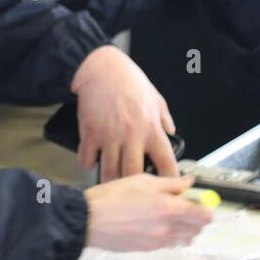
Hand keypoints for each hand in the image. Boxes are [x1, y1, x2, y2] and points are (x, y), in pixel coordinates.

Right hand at [71, 46, 179, 180]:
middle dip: (135, 188)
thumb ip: (164, 118)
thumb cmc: (128, 80)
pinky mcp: (90, 133)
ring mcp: (109, 136)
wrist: (102, 68)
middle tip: (134, 191)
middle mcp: (132, 134)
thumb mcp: (155, 98)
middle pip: (134, 175)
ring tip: (113, 184)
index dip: (170, 180)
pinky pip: (88, 159)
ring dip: (111, 182)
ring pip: (110, 172)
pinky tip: (94, 162)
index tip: (169, 188)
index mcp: (151, 128)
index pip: (166, 163)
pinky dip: (89, 164)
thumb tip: (172, 132)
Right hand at [83, 174, 212, 250]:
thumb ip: (170, 183)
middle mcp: (167, 228)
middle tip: (189, 207)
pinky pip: (168, 244)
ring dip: (185, 229)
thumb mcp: (143, 180)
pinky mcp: (147, 249)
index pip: (202, 215)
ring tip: (172, 217)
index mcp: (168, 208)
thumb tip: (188, 182)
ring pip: (184, 239)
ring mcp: (158, 241)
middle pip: (197, 229)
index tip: (203, 203)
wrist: (89, 220)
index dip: (207, 209)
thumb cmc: (111, 198)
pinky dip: (170, 236)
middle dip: (198, 219)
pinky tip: (157, 225)